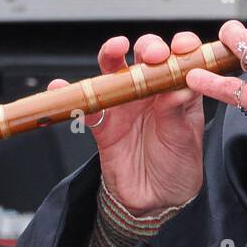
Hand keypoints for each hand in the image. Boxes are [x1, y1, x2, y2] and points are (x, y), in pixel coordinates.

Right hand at [48, 33, 204, 215]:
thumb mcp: (185, 139)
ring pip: (113, 72)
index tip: (183, 46)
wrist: (157, 200)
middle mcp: (151, 92)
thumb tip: (179, 86)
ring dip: (111, 55)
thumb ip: (177, 111)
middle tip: (153, 54)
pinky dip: (70, 95)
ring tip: (114, 49)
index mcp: (176, 91)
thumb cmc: (178, 165)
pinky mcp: (102, 124)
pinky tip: (60, 87)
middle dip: (149, 47)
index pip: (179, 60)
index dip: (182, 47)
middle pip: (145, 57)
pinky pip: (84, 105)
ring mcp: (125, 105)